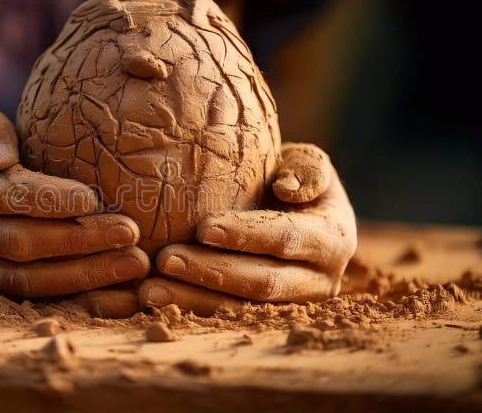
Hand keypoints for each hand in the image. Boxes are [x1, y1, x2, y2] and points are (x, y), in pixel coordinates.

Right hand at [0, 104, 149, 299]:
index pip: (6, 196)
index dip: (50, 200)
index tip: (94, 200)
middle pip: (20, 244)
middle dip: (79, 240)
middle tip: (129, 233)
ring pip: (26, 282)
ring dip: (84, 277)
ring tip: (132, 264)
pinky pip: (28, 304)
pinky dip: (73, 303)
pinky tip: (114, 295)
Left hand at [138, 143, 356, 312]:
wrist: (295, 210)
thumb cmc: (293, 177)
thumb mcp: (307, 163)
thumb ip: (307, 169)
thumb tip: (288, 188)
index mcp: (333, 238)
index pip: (286, 238)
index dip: (247, 235)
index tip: (203, 229)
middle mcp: (319, 279)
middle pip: (263, 283)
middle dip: (212, 273)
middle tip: (165, 259)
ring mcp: (291, 304)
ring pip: (240, 309)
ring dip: (192, 300)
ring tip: (148, 291)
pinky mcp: (263, 316)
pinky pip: (223, 318)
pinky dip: (186, 309)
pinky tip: (152, 301)